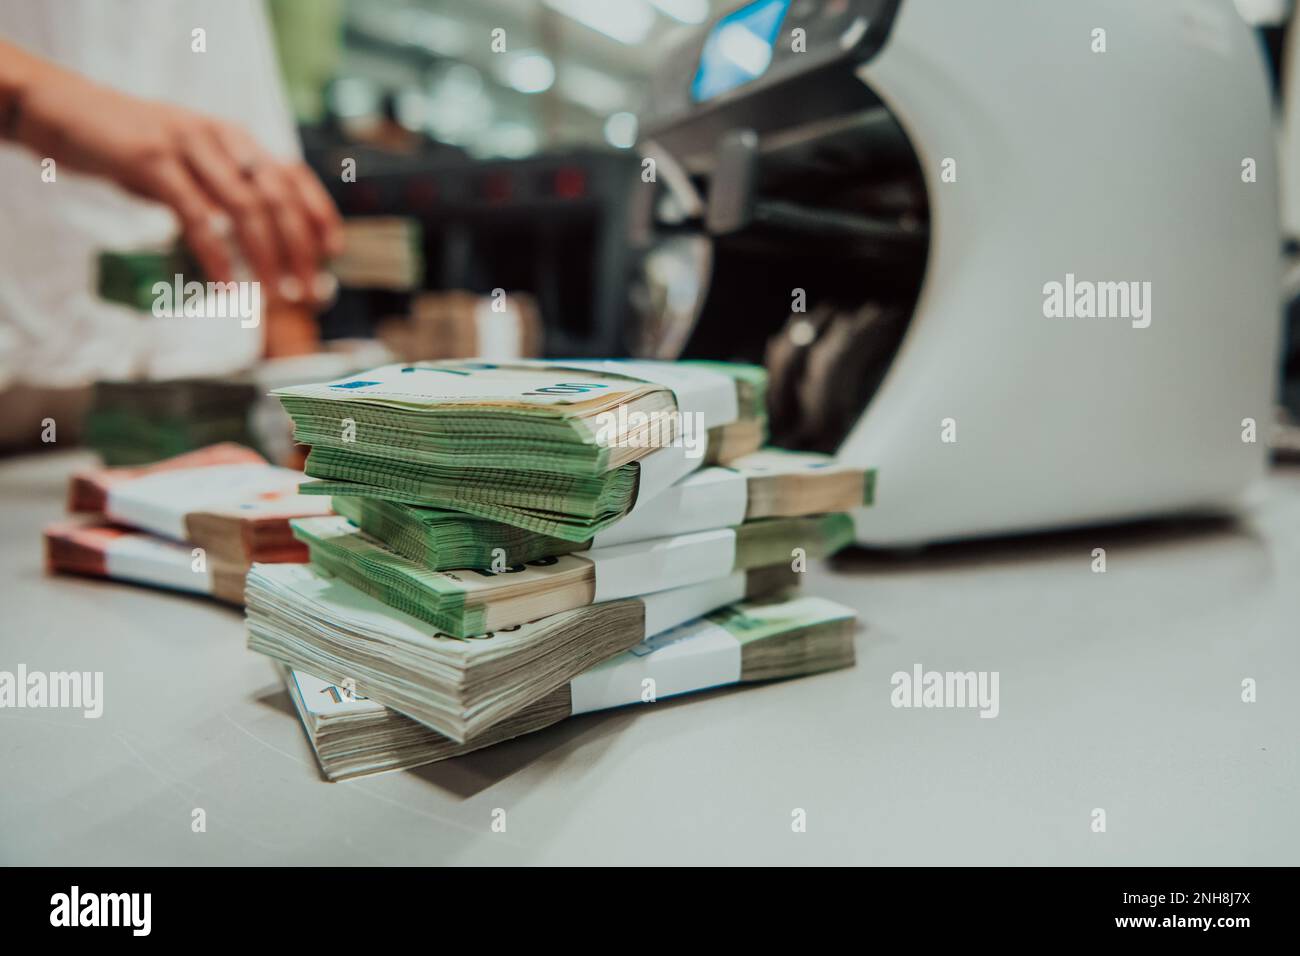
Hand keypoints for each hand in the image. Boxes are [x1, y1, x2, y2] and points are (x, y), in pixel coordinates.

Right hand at [13, 63, 342, 300]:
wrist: (65, 110)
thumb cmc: (132, 146)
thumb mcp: (188, 162)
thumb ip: (220, 190)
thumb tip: (257, 241)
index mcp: (235, 137)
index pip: (293, 173)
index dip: (319, 212)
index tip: (334, 251)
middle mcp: (220, 137)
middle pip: (278, 196)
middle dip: (300, 248)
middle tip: (309, 291)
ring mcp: (188, 145)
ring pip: (245, 207)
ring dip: (266, 257)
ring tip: (276, 296)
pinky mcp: (153, 162)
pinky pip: (196, 216)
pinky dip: (217, 256)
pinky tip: (227, 286)